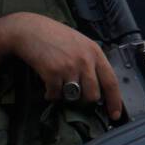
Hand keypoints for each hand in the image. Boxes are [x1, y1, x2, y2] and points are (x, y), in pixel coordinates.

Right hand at [1, 12, 122, 119]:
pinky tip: (48, 87)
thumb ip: (92, 61)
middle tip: (76, 96)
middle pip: (93, 94)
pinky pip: (56, 95)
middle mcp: (85, 61)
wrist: (29, 30)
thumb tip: (99, 85)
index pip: (111, 82)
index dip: (114, 101)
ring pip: (75, 96)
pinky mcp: (53, 72)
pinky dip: (51, 95)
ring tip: (60, 87)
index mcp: (95, 53)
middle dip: (85, 100)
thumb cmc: (55, 37)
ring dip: (67, 97)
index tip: (115, 114)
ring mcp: (69, 67)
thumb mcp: (81, 44)